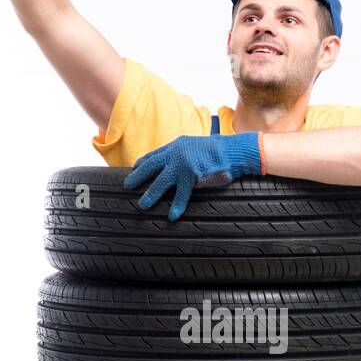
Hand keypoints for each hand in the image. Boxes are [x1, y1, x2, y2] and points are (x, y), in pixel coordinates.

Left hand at [123, 130, 263, 220]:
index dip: (143, 162)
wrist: (233, 150)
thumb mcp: (197, 147)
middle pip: (151, 166)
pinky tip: (172, 216)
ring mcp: (183, 164)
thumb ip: (185, 155)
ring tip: (142, 204)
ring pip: (161, 182)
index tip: (134, 167)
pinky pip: (182, 194)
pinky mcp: (192, 175)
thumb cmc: (218, 150)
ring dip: (151, 194)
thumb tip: (178, 166)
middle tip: (127, 185)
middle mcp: (176, 153)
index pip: (155, 154)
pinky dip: (177, 206)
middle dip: (138, 176)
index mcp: (177, 145)